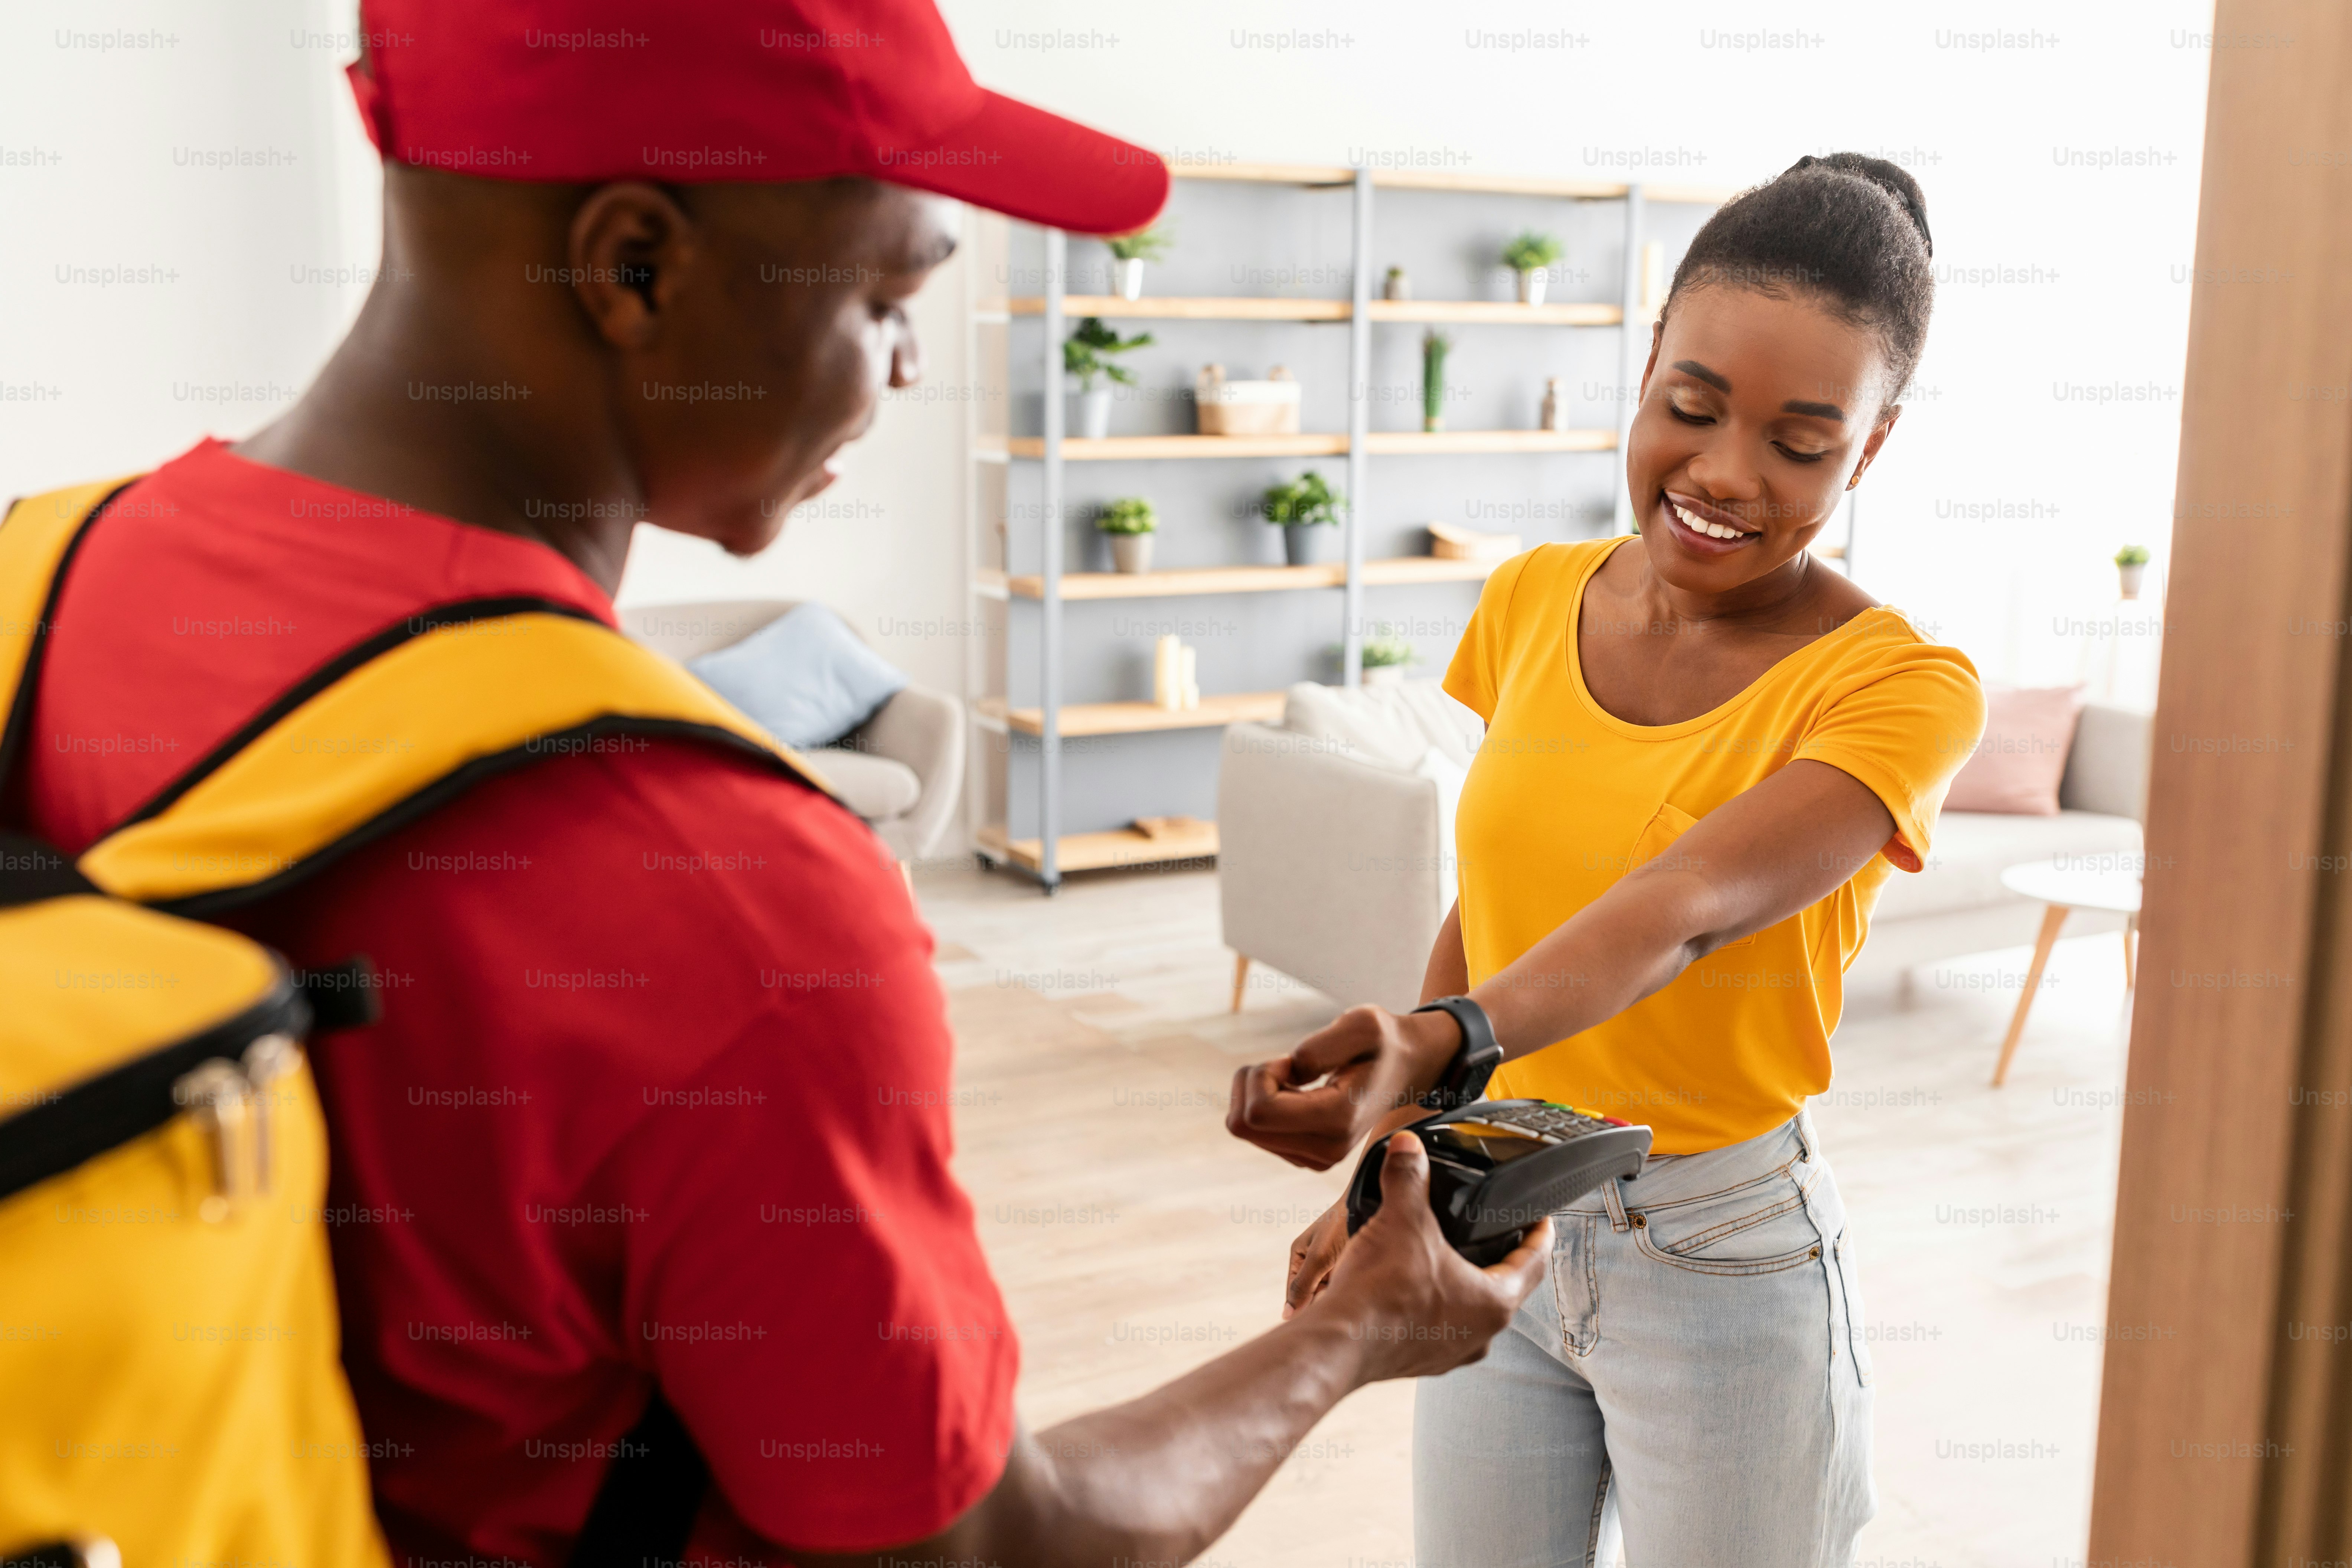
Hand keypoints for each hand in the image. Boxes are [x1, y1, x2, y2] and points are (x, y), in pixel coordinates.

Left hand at [1226, 1004, 1460, 1170]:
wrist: (1404, 1068)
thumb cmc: (1381, 1041)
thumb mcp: (1361, 1023)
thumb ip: (1322, 1046)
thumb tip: (1292, 1072)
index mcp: (1338, 1119)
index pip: (1259, 1113)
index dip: (1262, 1075)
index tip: (1290, 1059)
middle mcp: (1327, 1149)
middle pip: (1242, 1124)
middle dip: (1254, 1084)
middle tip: (1288, 1066)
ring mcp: (1316, 1158)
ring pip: (1244, 1129)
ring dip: (1258, 1093)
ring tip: (1297, 1078)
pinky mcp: (1306, 1157)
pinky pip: (1256, 1133)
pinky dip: (1264, 1106)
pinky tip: (1296, 1094)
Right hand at [1283, 1200, 1349, 1320]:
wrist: (1369, 1203)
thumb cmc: (1341, 1227)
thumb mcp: (1319, 1258)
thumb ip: (1303, 1286)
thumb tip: (1286, 1316)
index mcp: (1299, 1255)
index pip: (1295, 1293)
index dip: (1302, 1310)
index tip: (1313, 1325)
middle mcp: (1313, 1259)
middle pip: (1312, 1293)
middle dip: (1322, 1303)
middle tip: (1335, 1314)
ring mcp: (1331, 1260)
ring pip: (1330, 1290)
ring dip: (1337, 1297)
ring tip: (1349, 1303)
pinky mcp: (1348, 1261)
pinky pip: (1344, 1282)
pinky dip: (1349, 1289)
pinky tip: (1358, 1294)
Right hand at [1302, 1132, 1550, 1381]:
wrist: (1338, 1344)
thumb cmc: (1381, 1294)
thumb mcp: (1401, 1220)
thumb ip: (1408, 1178)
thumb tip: (1408, 1146)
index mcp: (1493, 1303)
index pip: (1534, 1262)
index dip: (1540, 1233)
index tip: (1541, 1218)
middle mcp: (1480, 1335)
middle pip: (1504, 1288)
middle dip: (1500, 1257)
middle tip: (1495, 1232)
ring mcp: (1450, 1353)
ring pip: (1471, 1311)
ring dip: (1465, 1284)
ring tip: (1448, 1256)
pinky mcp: (1420, 1361)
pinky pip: (1438, 1326)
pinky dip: (1433, 1304)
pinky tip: (1411, 1287)